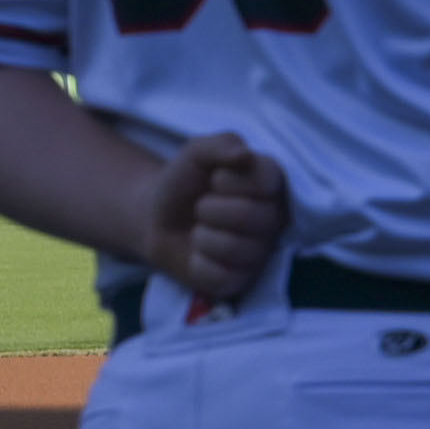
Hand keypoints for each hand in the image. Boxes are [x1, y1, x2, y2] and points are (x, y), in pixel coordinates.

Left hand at [147, 133, 288, 311]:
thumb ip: (221, 146)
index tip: (215, 178)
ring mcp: (259, 255)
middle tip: (201, 207)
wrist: (156, 218)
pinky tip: (197, 255)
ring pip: (236, 249)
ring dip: (203, 236)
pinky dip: (198, 264)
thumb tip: (246, 156)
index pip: (267, 182)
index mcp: (271, 186)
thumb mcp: (196, 153)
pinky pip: (221, 277)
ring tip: (199, 231)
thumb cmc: (185, 181)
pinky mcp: (240, 282)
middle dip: (210, 209)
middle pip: (251, 217)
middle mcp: (273, 221)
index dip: (231, 180)